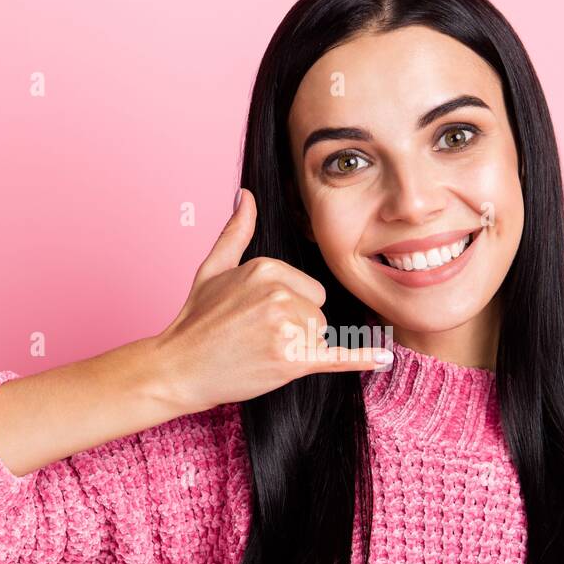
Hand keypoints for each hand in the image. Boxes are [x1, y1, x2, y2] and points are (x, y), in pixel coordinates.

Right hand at [150, 189, 391, 413]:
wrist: (179, 368)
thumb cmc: (196, 320)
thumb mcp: (213, 268)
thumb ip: (237, 232)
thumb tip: (246, 196)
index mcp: (267, 267)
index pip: (310, 288)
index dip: (289, 306)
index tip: (257, 317)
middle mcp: (280, 293)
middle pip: (318, 312)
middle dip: (297, 327)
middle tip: (257, 337)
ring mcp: (287, 328)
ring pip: (320, 335)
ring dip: (298, 348)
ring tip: (260, 352)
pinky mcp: (292, 360)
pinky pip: (337, 356)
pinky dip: (361, 357)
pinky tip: (384, 356)